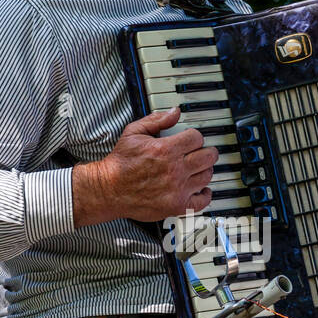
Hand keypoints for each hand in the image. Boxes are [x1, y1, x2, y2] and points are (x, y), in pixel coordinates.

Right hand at [72, 106, 218, 226]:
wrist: (109, 189)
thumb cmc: (120, 164)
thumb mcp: (133, 132)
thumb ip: (156, 120)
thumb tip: (175, 112)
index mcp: (166, 150)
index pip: (197, 138)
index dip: (195, 137)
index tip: (191, 140)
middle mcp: (175, 170)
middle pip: (208, 156)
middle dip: (206, 151)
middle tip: (201, 152)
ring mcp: (177, 189)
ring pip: (207, 176)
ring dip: (205, 170)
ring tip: (198, 168)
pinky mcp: (176, 206)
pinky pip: (202, 201)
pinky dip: (205, 194)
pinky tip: (201, 189)